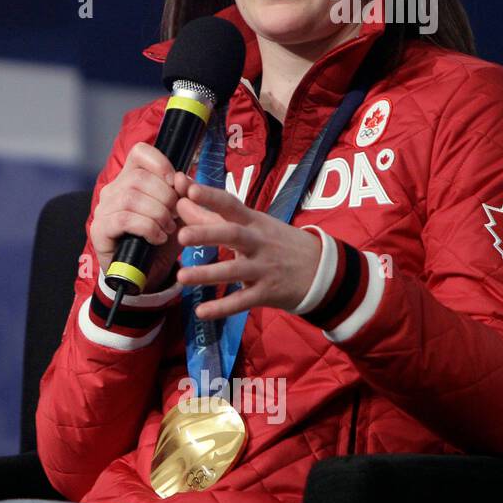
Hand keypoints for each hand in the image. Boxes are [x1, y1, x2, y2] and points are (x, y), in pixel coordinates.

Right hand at [91, 143, 183, 290]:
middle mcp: (113, 190)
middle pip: (139, 177)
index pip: (140, 153)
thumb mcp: (177, 215)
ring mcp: (103, 209)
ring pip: (131, 197)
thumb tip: (183, 180)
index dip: (160, 162)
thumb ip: (182, 197)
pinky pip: (125, 219)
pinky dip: (147, 227)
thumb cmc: (159, 240)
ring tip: (168, 229)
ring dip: (158, 214)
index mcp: (130, 179)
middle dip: (166, 196)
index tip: (175, 182)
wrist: (143, 273)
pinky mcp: (99, 229)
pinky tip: (157, 238)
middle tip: (176, 216)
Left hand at [171, 171, 321, 319]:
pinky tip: (201, 312)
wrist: (322, 269)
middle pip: (233, 235)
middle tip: (181, 236)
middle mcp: (258, 242)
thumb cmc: (276, 242)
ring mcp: (264, 268)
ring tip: (182, 277)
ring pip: (234, 270)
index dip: (211, 197)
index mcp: (253, 221)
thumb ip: (212, 214)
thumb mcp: (251, 224)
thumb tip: (180, 199)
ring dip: (208, 274)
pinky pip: (242, 301)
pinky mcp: (267, 292)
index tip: (190, 190)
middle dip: (207, 234)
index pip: (231, 205)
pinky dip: (222, 307)